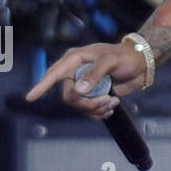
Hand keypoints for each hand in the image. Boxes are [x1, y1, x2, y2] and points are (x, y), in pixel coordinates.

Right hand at [25, 42, 145, 121]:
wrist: (141, 65)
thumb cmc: (126, 56)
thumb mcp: (112, 60)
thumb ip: (95, 72)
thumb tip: (78, 90)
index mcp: (75, 59)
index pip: (54, 74)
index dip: (41, 86)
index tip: (30, 98)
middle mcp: (74, 73)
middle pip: (68, 97)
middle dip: (87, 103)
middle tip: (107, 100)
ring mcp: (82, 86)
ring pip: (77, 106)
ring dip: (95, 109)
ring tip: (113, 102)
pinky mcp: (91, 96)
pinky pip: (86, 111)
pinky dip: (99, 113)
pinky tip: (111, 108)